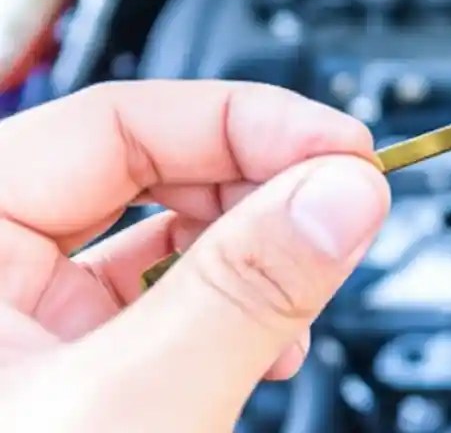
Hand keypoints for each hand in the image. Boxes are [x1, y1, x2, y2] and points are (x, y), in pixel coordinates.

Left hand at [0, 81, 389, 431]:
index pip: (116, 121)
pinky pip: (159, 313)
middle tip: (343, 212)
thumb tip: (340, 193)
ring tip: (307, 298)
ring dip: (256, 261)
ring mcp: (24, 330)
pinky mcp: (66, 383)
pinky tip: (271, 346)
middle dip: (260, 196)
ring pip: (161, 245)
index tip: (344, 152)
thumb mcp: (131, 403)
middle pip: (146, 174)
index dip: (248, 125)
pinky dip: (231, 320)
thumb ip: (240, 292)